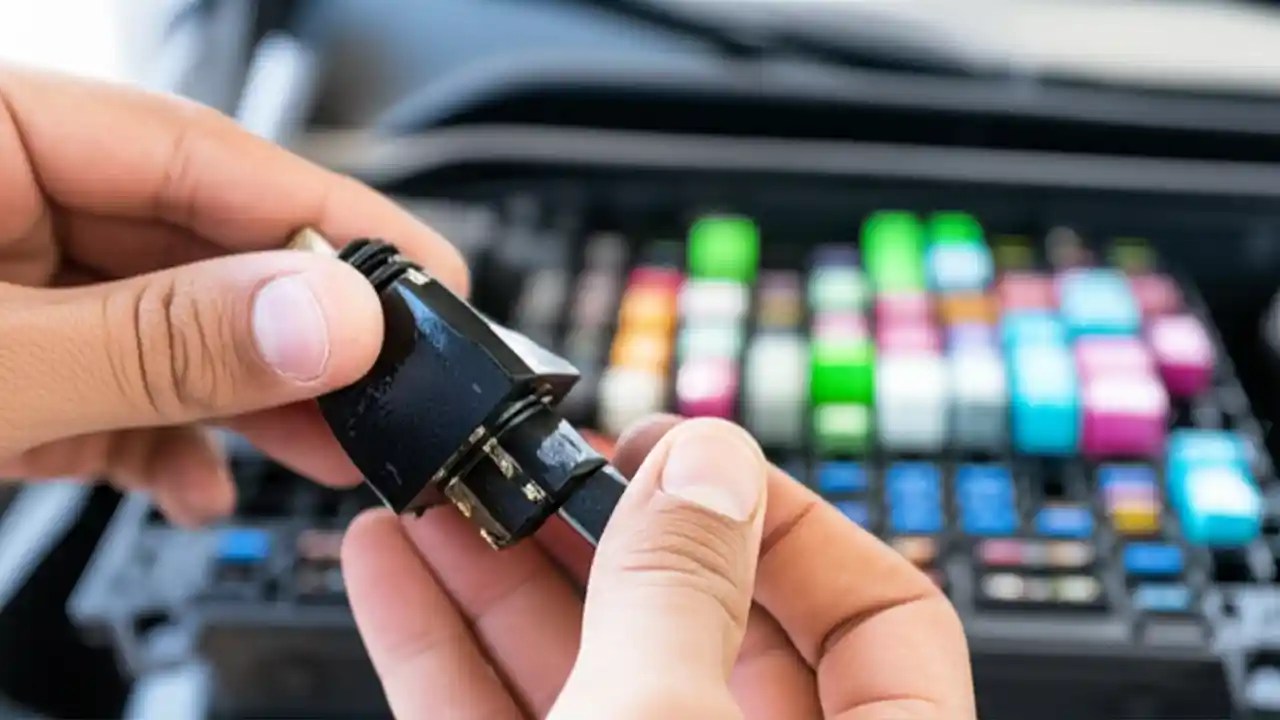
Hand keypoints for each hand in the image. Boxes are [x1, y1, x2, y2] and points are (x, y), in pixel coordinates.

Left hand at [0, 66, 467, 523]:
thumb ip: (158, 340)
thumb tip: (327, 322)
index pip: (198, 153)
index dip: (329, 219)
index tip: (428, 281)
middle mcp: (6, 196)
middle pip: (198, 246)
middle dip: (297, 334)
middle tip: (391, 386)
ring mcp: (7, 285)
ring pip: (171, 326)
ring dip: (252, 400)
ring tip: (328, 450)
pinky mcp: (12, 368)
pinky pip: (115, 392)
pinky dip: (165, 447)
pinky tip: (199, 486)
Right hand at [342, 416, 975, 718]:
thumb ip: (685, 595)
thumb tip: (708, 463)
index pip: (883, 616)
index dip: (792, 519)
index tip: (695, 458)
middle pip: (706, 626)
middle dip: (608, 530)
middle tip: (544, 462)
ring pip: (586, 672)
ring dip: (503, 575)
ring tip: (443, 492)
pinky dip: (441, 652)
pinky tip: (393, 574)